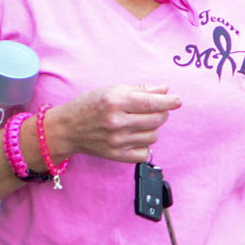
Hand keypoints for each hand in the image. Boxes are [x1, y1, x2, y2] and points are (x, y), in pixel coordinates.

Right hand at [51, 86, 181, 163]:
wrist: (67, 129)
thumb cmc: (89, 106)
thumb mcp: (111, 90)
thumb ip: (139, 89)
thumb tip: (165, 89)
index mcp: (115, 102)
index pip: (151, 103)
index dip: (168, 102)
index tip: (177, 100)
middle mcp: (117, 122)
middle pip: (156, 119)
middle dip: (162, 113)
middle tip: (155, 109)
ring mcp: (117, 141)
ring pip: (153, 136)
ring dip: (152, 128)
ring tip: (139, 122)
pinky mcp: (117, 155)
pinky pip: (145, 152)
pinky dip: (145, 144)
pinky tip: (135, 137)